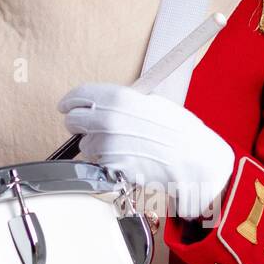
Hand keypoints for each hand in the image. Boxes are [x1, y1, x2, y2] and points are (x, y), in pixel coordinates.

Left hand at [58, 82, 234, 220]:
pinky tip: (127, 161)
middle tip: (93, 129)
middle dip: (79, 126)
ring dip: (97, 148)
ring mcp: (108, 145)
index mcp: (118, 98)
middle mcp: (107, 119)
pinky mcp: (111, 168)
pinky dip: (107, 165)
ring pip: (85, 146)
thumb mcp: (153, 103)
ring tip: (124, 148)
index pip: (78, 96)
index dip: (70, 102)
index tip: (67, 106)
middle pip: (73, 121)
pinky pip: (98, 165)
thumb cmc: (182, 133)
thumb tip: (106, 104)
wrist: (196, 161)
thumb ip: (124, 103)